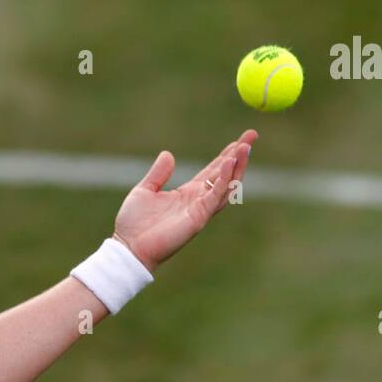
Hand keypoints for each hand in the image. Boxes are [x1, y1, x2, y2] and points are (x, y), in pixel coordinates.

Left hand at [112, 129, 257, 270]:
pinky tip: (228, 163)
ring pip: (226, 186)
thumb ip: (158, 174)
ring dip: (237, 167)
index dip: (227, 155)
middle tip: (252, 136)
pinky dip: (223, 180)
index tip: (240, 139)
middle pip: (225, 175)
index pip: (213, 171)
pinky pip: (215, 196)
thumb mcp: (145, 190)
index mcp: (188, 193)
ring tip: (245, 147)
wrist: (128, 246)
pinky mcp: (198, 218)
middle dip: (239, 156)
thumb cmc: (134, 223)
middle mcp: (199, 200)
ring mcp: (201, 210)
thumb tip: (168, 154)